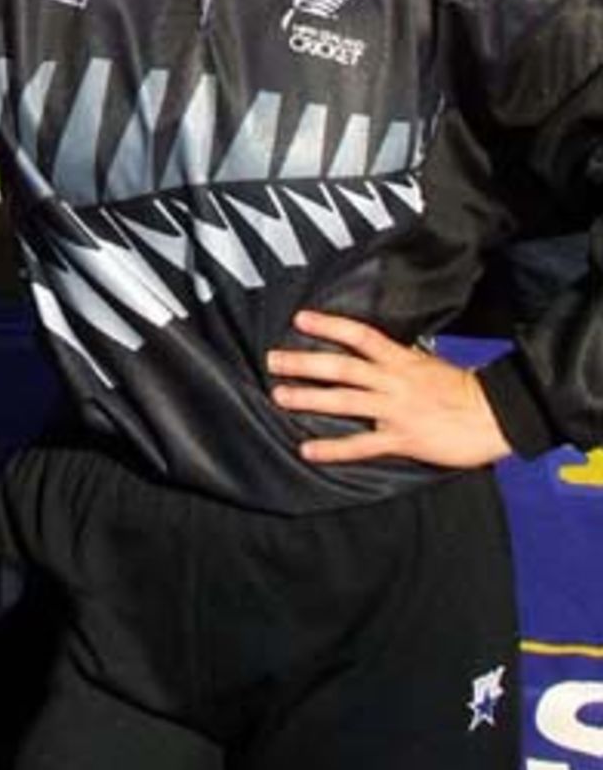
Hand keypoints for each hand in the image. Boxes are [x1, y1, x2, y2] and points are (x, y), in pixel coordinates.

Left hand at [267, 310, 512, 467]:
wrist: (496, 416)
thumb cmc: (465, 389)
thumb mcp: (430, 363)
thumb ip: (401, 359)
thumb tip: (376, 351)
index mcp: (402, 360)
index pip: (360, 336)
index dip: (329, 326)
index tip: (301, 319)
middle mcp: (394, 381)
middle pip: (342, 367)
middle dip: (305, 363)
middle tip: (274, 360)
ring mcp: (396, 410)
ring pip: (345, 401)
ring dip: (309, 398)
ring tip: (280, 396)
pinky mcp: (402, 439)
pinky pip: (361, 444)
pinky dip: (333, 448)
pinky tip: (309, 450)